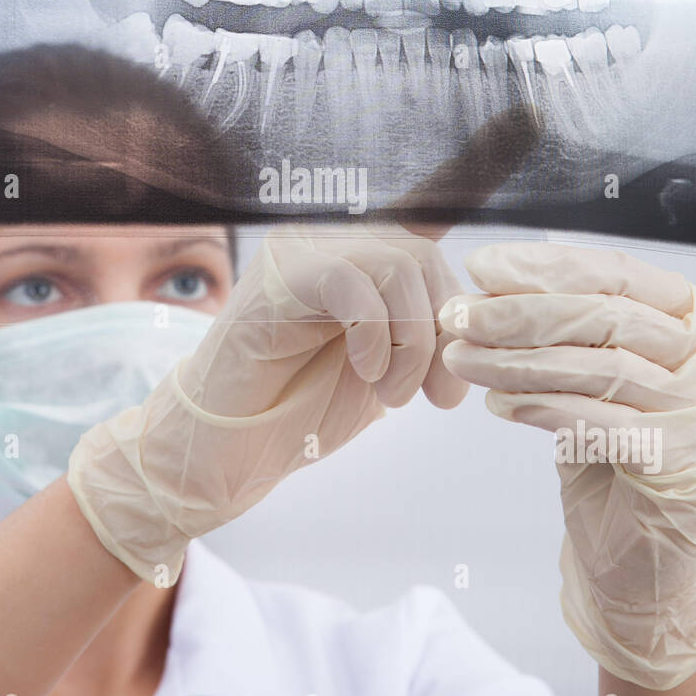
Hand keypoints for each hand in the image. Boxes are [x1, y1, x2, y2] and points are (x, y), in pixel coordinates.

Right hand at [69, 225, 466, 584]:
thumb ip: (419, 332)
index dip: (453, 314)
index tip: (451, 388)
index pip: (427, 252)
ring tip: (391, 395)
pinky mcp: (275, 278)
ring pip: (395, 263)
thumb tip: (473, 316)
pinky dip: (374, 331)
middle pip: (420, 254)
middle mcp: (324, 242)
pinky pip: (349, 279)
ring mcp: (297, 254)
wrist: (223, 453)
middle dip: (439, 334)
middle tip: (432, 398)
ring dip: (411, 340)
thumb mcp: (380, 366)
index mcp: (351, 258)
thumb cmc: (296, 410)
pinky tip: (364, 372)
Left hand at [438, 243, 695, 689]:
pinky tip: (495, 400)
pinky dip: (539, 405)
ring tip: (460, 355)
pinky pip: (595, 421)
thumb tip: (490, 283)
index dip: (547, 266)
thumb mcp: (605, 379)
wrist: (650, 570)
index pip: (623, 276)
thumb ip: (572, 330)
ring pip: (596, 366)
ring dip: (515, 357)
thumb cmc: (622, 464)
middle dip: (520, 310)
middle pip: (606, 316)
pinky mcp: (684, 465)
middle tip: (458, 313)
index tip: (482, 266)